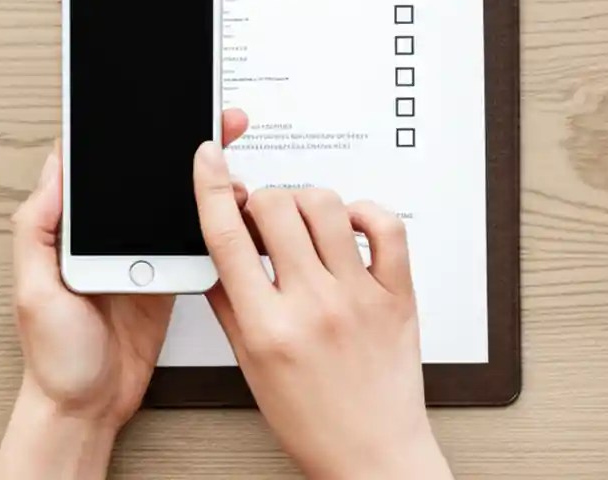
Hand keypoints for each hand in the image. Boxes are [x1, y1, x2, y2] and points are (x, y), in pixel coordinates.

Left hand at [0, 109, 247, 479]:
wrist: (87, 407)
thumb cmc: (53, 356)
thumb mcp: (32, 289)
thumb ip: (37, 229)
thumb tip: (52, 171)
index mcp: (70, 229)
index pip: (95, 166)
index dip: (120, 133)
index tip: (147, 107)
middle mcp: (106, 234)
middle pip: (142, 175)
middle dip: (176, 145)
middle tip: (210, 122)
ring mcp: (139, 253)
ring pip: (173, 203)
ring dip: (200, 180)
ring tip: (226, 157)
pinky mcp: (166, 276)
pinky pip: (193, 241)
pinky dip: (213, 224)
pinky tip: (230, 208)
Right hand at [192, 142, 451, 479]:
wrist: (372, 457)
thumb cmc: (311, 420)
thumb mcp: (249, 364)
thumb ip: (228, 303)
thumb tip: (215, 249)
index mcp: (267, 326)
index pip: (227, 235)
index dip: (210, 186)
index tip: (209, 158)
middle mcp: (313, 306)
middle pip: (275, 206)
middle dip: (260, 200)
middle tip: (263, 218)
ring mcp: (359, 298)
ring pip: (326, 205)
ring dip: (305, 201)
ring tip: (304, 224)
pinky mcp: (398, 296)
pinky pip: (386, 226)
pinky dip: (364, 212)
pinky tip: (350, 226)